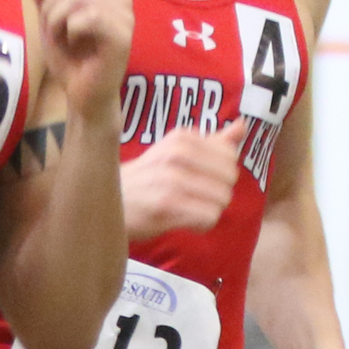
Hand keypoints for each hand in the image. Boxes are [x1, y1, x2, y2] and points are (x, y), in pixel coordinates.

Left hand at [31, 0, 131, 117]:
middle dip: (52, 8)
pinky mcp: (123, 35)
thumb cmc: (70, 58)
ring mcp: (125, 14)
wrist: (82, 94)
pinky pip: (91, 16)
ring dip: (59, 20)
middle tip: (55, 32)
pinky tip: (75, 43)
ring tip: (63, 38)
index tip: (54, 20)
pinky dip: (72, 29)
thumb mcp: (50, 21)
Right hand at [121, 120, 244, 237]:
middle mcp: (177, 153)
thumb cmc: (145, 179)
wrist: (104, 202)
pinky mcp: (167, 204)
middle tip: (192, 197)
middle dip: (217, 193)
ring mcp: (172, 178)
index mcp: (181, 137)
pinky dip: (200, 224)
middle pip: (229, 178)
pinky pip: (209, 216)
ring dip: (208, 210)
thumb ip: (213, 141)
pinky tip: (182, 221)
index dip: (219, 173)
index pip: (230, 156)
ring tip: (185, 209)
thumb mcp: (176, 151)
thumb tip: (244, 124)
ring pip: (222, 199)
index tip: (197, 178)